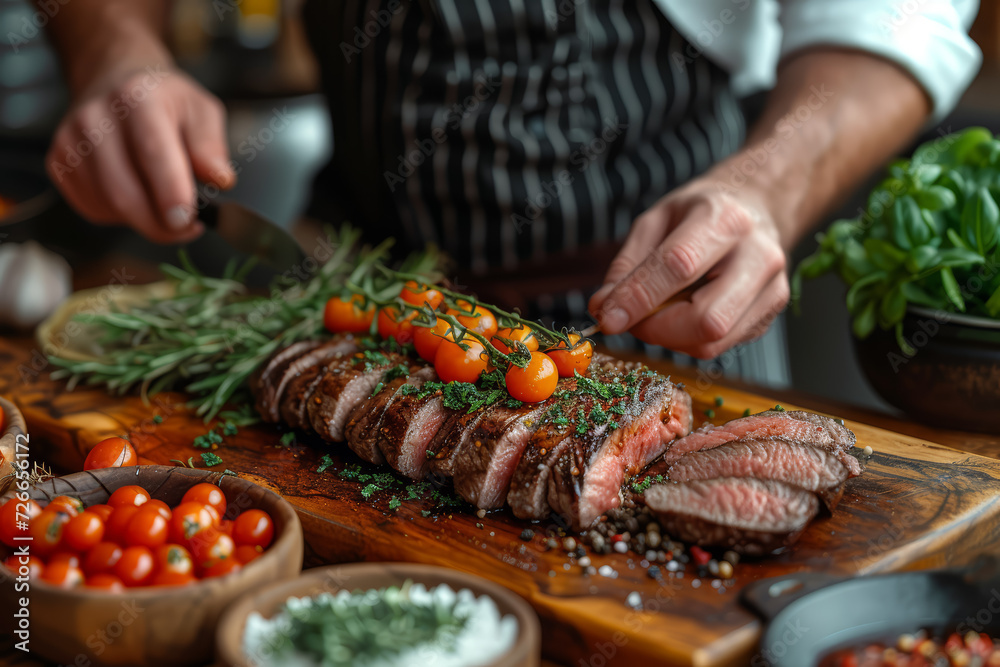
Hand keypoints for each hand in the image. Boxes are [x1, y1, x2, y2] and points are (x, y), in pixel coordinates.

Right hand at [46, 65, 233, 243]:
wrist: (114, 81)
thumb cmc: (166, 102)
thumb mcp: (201, 111)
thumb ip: (211, 146)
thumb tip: (220, 180)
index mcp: (138, 98)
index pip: (152, 151)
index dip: (170, 192)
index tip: (187, 221)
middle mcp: (95, 117)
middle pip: (123, 191)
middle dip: (160, 224)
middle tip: (188, 227)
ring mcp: (70, 141)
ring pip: (109, 206)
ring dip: (144, 220)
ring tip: (164, 202)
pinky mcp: (59, 163)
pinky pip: (94, 209)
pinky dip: (121, 216)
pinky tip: (137, 193)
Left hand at [588, 177, 789, 358]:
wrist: (754, 207)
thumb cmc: (699, 213)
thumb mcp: (654, 222)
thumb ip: (628, 267)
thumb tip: (604, 310)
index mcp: (724, 219)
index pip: (679, 266)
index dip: (639, 298)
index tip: (607, 317)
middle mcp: (758, 255)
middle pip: (707, 320)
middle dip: (657, 330)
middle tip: (632, 319)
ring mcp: (772, 288)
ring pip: (713, 342)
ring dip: (671, 339)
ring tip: (658, 314)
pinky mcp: (772, 312)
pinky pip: (721, 345)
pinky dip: (689, 340)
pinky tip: (684, 314)